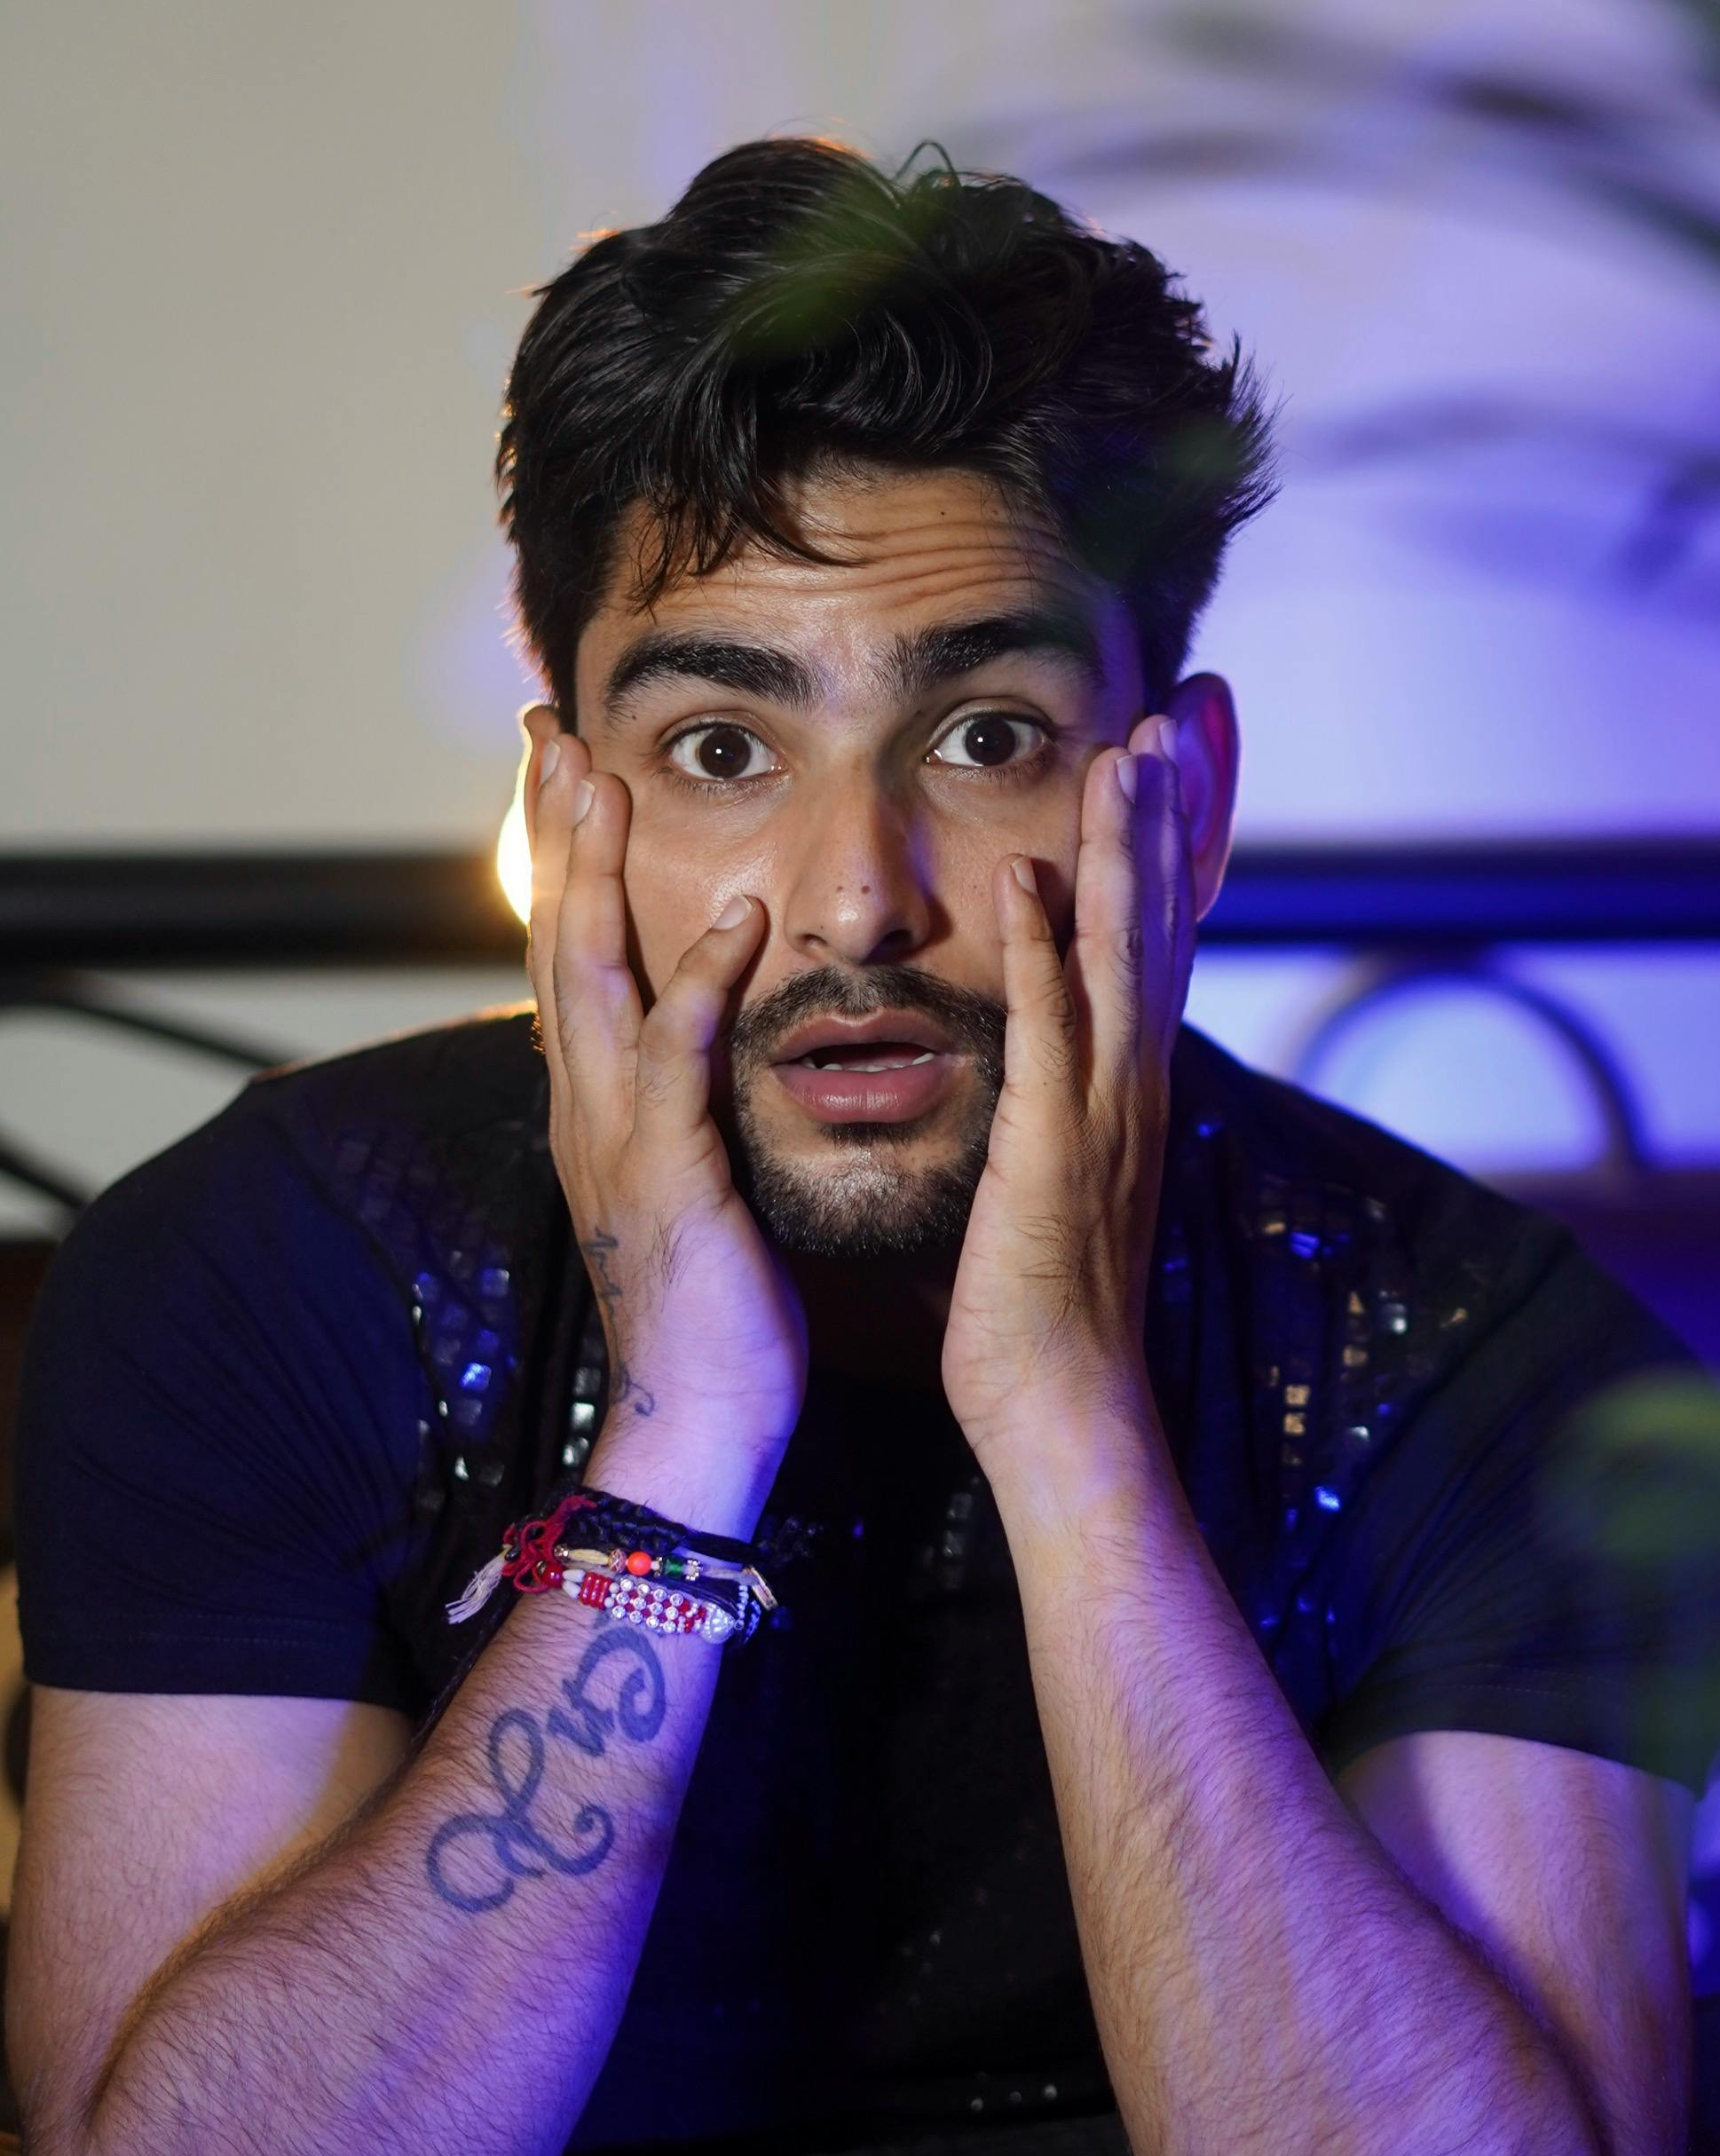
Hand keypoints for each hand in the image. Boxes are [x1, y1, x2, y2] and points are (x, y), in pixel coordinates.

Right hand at [526, 729, 805, 1530]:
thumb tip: (688, 1044)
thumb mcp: (691, 1182)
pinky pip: (675, 1063)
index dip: (561, 857)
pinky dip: (697, 983)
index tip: (564, 765)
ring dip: (598, 875)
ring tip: (608, 777)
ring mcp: (616, 1142)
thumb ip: (682, 1105)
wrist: (702, 1426)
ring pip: (593, 979)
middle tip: (548, 729)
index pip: (569, 954)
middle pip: (555, 940)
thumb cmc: (717, 1309)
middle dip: (551, 830)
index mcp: (595, 1107)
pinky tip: (735, 917)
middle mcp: (585, 1109)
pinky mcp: (669, 1179)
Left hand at [941, 715, 1192, 1487]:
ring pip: (1123, 955)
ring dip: (1123, 851)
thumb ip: (1059, 1105)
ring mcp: (1105, 1113)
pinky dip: (1043, 951)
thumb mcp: (1058, 1183)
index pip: (1163, 942)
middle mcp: (1136, 1085)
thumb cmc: (1043, 1308)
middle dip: (1168, 817)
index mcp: (1132, 1089)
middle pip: (1164, 924)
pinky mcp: (1055, 1149)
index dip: (1173, 849)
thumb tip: (1049, 1057)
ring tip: (1122, 752)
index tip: (1176, 760)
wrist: (1063, 1406)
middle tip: (1173, 716)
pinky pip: (1050, 1031)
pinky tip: (1027, 878)